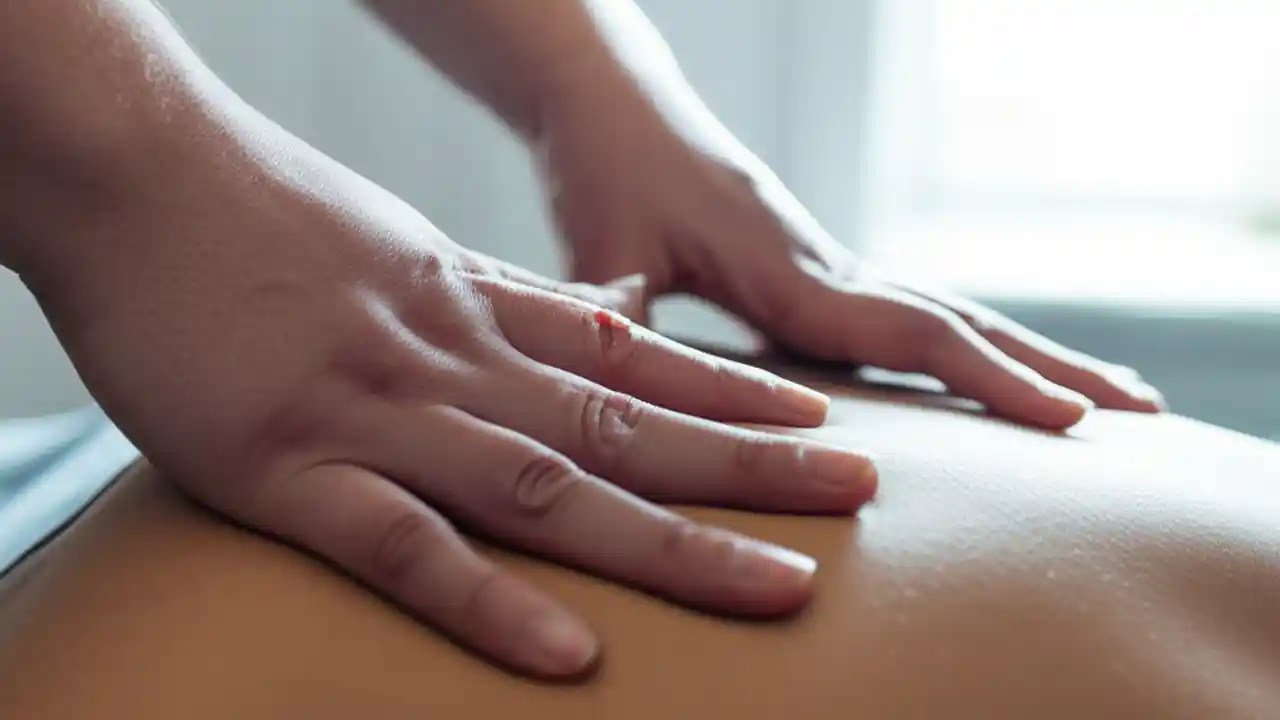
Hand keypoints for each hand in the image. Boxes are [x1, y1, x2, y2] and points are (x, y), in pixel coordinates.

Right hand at [27, 128, 875, 677]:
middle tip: (864, 494)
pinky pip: (406, 549)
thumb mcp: (401, 245)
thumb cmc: (258, 216)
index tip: (820, 423)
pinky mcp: (289, 471)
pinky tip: (574, 657)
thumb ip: (492, 297)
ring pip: (552, 488)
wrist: (136, 174)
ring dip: (675, 542)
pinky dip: (492, 604)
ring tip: (784, 585)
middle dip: (754, 466)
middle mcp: (455, 362)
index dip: (732, 394)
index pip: (633, 359)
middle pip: (630, 426)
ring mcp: (380, 417)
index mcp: (475, 310)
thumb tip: (584, 319)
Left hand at [535, 84, 1165, 429]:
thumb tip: (612, 406)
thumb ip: (617, 324)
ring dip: (1028, 356)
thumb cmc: (607, 174)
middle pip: (958, 320)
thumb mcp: (599, 254)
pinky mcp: (817, 271)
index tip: (1069, 423)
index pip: (908, 330)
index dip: (988, 378)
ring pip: (946, 313)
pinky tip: (991, 374)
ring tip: (1110, 397)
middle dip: (1049, 369)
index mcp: (786, 269)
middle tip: (1145, 414)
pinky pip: (909, 315)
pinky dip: (969, 348)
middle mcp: (826, 266)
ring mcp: (829, 266)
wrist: (617, 109)